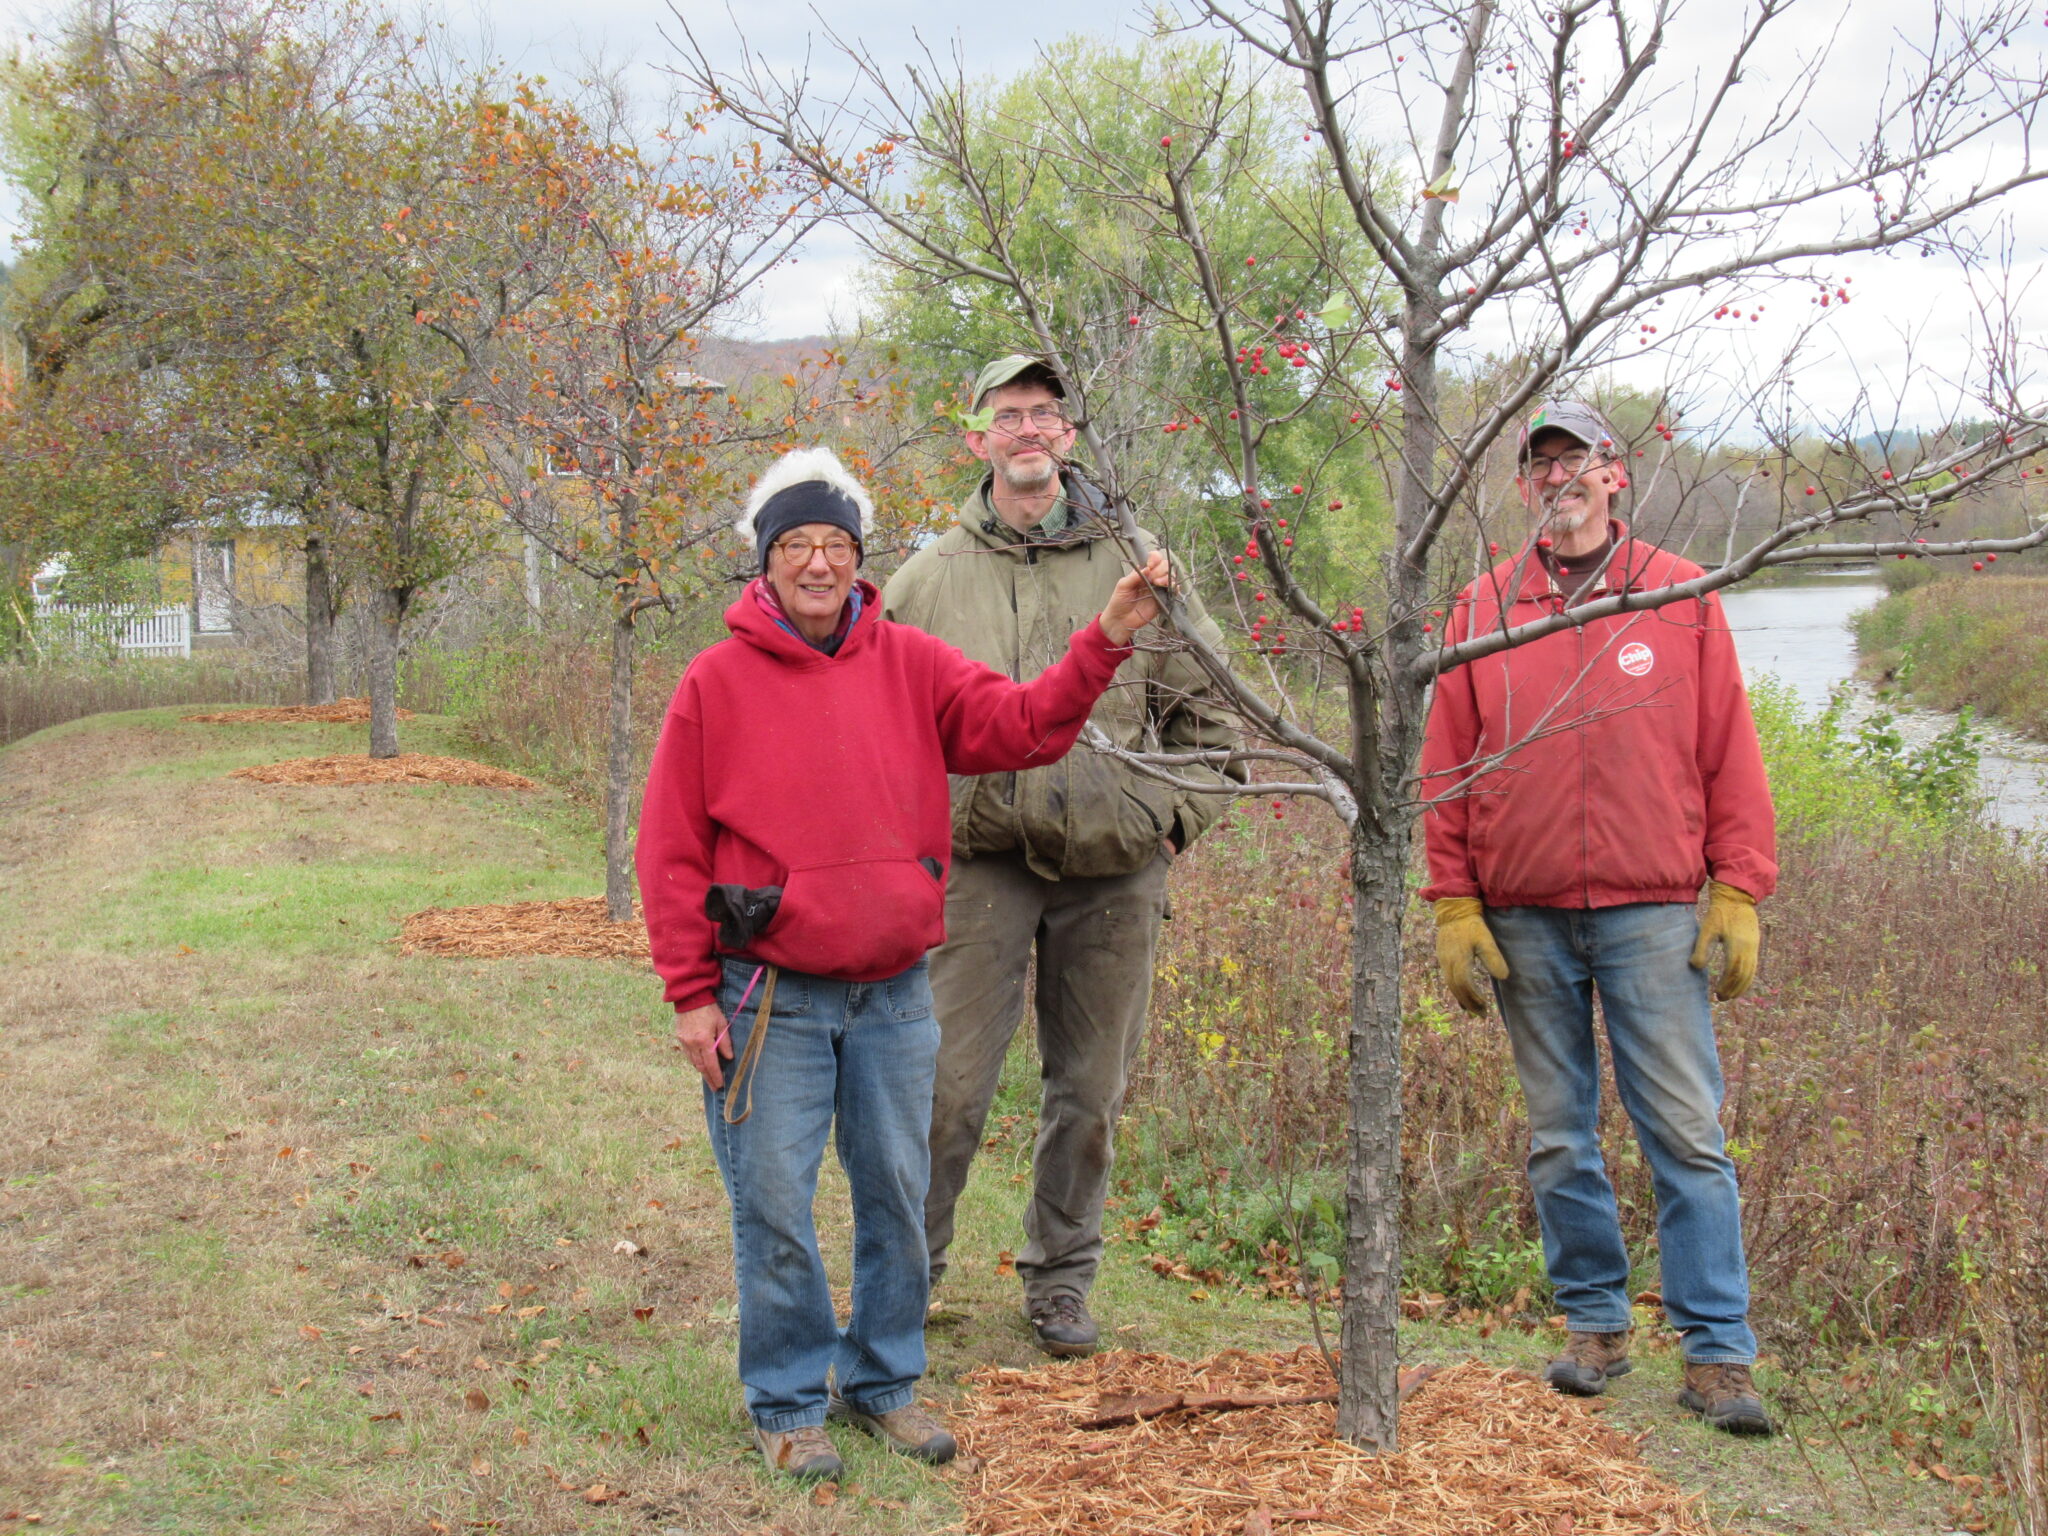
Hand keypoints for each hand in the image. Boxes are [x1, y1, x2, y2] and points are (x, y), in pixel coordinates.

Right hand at [675, 1002, 732, 1088]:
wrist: (690, 997)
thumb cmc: (709, 1009)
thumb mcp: (721, 1023)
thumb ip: (725, 1042)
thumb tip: (729, 1057)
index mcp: (704, 1040)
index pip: (711, 1063)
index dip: (716, 1075)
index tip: (720, 1084)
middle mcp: (692, 1043)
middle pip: (701, 1066)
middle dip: (708, 1077)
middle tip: (715, 1087)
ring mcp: (684, 1041)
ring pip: (693, 1062)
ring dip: (701, 1071)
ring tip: (708, 1078)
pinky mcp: (680, 1038)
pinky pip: (687, 1054)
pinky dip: (694, 1061)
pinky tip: (700, 1064)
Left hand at [1098, 549, 1172, 644]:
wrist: (1121, 621)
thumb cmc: (1119, 601)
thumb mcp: (1123, 586)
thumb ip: (1134, 576)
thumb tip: (1147, 568)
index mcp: (1142, 572)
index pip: (1153, 558)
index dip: (1155, 559)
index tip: (1150, 566)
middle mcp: (1152, 578)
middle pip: (1165, 565)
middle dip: (1161, 570)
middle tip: (1154, 579)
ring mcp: (1159, 588)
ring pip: (1171, 576)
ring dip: (1168, 578)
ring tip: (1160, 584)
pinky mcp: (1163, 599)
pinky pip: (1174, 591)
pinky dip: (1175, 587)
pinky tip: (1171, 588)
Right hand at [1434, 897, 1508, 1014]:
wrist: (1453, 911)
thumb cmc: (1471, 925)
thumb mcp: (1486, 939)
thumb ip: (1493, 958)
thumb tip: (1503, 977)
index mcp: (1458, 959)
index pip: (1464, 984)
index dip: (1474, 998)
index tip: (1485, 1007)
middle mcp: (1448, 963)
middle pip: (1456, 989)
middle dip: (1468, 1003)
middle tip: (1481, 1014)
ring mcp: (1443, 961)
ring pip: (1450, 985)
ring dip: (1462, 999)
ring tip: (1472, 1010)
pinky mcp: (1443, 958)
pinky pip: (1448, 979)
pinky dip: (1456, 991)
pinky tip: (1462, 997)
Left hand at [1688, 881, 1758, 1000]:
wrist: (1736, 900)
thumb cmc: (1719, 914)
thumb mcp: (1707, 929)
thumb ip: (1702, 948)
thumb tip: (1695, 967)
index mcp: (1737, 945)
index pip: (1733, 972)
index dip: (1726, 985)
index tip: (1717, 993)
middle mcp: (1749, 948)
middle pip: (1743, 975)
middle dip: (1733, 989)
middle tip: (1721, 998)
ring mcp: (1754, 947)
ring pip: (1751, 972)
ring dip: (1741, 986)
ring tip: (1730, 995)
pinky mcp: (1755, 945)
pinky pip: (1753, 966)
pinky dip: (1747, 978)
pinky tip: (1739, 983)